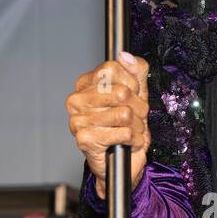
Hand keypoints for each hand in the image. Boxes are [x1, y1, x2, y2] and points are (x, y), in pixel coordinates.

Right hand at [66, 53, 150, 196]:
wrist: (124, 162)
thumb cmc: (127, 126)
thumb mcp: (137, 93)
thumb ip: (136, 71)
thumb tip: (125, 55)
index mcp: (85, 84)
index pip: (112, 69)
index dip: (132, 84)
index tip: (134, 96)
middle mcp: (76, 99)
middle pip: (121, 92)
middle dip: (139, 108)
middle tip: (136, 118)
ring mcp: (78, 120)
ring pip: (125, 114)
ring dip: (138, 127)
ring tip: (132, 132)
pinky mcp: (84, 139)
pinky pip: (124, 133)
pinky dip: (134, 140)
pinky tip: (128, 143)